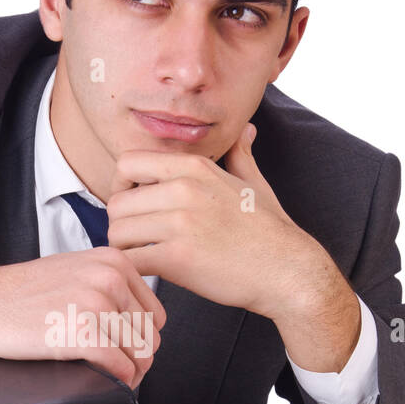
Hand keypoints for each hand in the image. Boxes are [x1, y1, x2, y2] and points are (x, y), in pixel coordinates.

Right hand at [0, 250, 165, 388]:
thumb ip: (107, 285)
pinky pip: (120, 366)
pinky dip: (119, 381)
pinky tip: (108, 382)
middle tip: (122, 372)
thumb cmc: (19, 293)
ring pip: (140, 353)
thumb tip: (135, 320)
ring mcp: (97, 304)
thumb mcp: (74, 270)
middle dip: (139, 359)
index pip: (155, 312)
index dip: (145, 339)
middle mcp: (110, 278)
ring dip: (131, 374)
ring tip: (115, 379)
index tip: (129, 352)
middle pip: (151, 335)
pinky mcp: (82, 332)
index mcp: (113, 261)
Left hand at [106, 123, 317, 316]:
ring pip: (117, 232)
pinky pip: (130, 260)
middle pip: (116, 202)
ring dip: (124, 249)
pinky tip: (149, 273)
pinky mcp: (177, 258)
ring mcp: (180, 223)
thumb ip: (240, 154)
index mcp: (195, 168)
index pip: (127, 163)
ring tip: (143, 257)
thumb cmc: (269, 231)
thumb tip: (246, 129)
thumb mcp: (254, 184)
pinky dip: (131, 270)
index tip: (134, 206)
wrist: (288, 271)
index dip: (121, 186)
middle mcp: (184, 189)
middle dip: (121, 224)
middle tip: (136, 240)